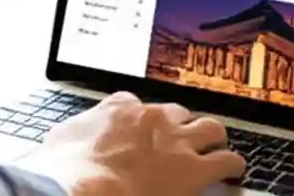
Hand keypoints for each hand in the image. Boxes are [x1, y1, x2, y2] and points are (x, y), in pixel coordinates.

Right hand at [18, 92, 245, 195]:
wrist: (84, 187)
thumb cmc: (65, 170)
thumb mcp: (60, 140)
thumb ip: (73, 136)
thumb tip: (62, 146)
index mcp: (119, 108)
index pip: (137, 105)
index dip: (143, 121)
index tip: (142, 131)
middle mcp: (152, 117)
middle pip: (179, 112)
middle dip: (182, 126)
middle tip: (182, 141)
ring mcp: (176, 141)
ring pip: (211, 128)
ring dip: (212, 139)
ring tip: (215, 150)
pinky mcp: (194, 168)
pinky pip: (227, 160)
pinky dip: (232, 166)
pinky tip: (233, 173)